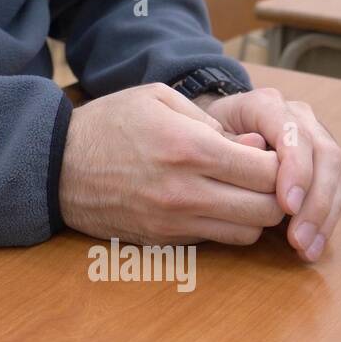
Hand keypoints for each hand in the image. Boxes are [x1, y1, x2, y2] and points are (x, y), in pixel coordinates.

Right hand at [59, 83, 282, 246]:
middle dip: (278, 195)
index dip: (283, 165)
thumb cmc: (110, 124)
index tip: (276, 156)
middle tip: (268, 180)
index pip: (268, 172)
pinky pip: (216, 242)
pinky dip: (226, 227)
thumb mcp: (160, 99)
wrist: (57, 167)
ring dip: (254, 217)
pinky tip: (216, 206)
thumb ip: (214, 124)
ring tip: (243, 194)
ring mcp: (175, 223)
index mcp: (190, 149)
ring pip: (246, 235)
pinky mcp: (164, 242)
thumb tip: (256, 149)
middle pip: (266, 211)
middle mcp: (187, 192)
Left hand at [198, 89, 340, 261]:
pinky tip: (310, 249)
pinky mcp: (321, 166)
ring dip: (324, 217)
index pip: (294, 132)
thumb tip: (254, 150)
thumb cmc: (204, 139)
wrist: (212, 135)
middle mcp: (299, 118)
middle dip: (316, 201)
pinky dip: (325, 222)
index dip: (296, 168)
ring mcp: (314, 140)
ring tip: (305, 250)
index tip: (287, 205)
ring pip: (337, 175)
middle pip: (325, 155)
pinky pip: (336, 191)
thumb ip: (225, 143)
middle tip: (298, 239)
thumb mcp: (202, 138)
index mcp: (267, 105)